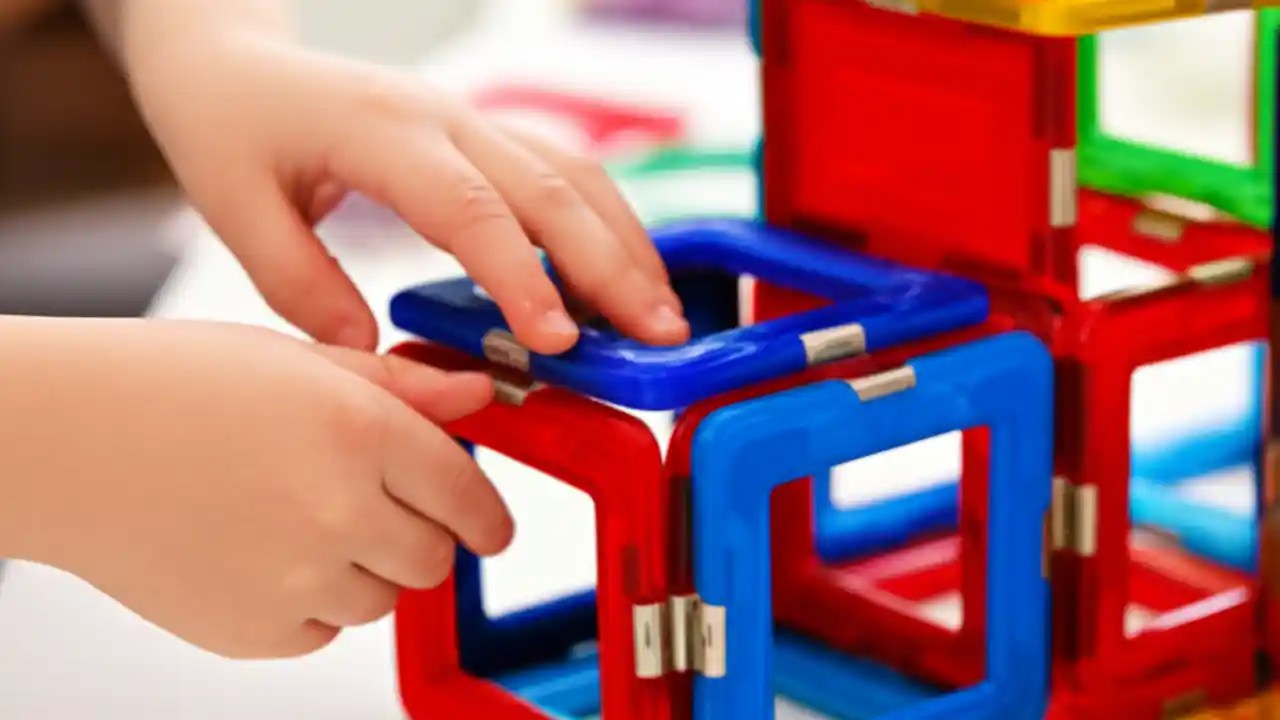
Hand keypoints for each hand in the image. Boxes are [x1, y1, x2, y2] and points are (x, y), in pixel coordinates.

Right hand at [0, 318, 510, 657]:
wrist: (64, 441)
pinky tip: (262, 551)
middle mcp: (338, 510)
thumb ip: (403, 388)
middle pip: (434, 559)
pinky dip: (310, 602)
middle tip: (377, 507)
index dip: (487, 516)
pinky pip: (323, 631)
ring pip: (382, 599)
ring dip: (364, 569)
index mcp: (359, 431)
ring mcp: (296, 577)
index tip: (489, 527)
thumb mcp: (300, 362)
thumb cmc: (170, 388)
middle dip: (422, 536)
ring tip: (297, 519)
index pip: (468, 496)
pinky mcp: (255, 630)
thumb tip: (479, 399)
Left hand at [120, 20, 689, 352]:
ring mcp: (473, 120)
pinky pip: (564, 172)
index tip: (557, 342)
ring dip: (627, 244)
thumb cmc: (229, 127)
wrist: (237, 61)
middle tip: (658, 337)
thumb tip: (372, 353)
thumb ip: (299, 283)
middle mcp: (445, 117)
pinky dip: (606, 225)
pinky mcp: (485, 136)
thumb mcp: (234, 206)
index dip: (522, 275)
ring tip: (663, 314)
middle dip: (613, 266)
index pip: (470, 208)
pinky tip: (627, 273)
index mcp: (382, 132)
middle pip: (551, 188)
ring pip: (574, 175)